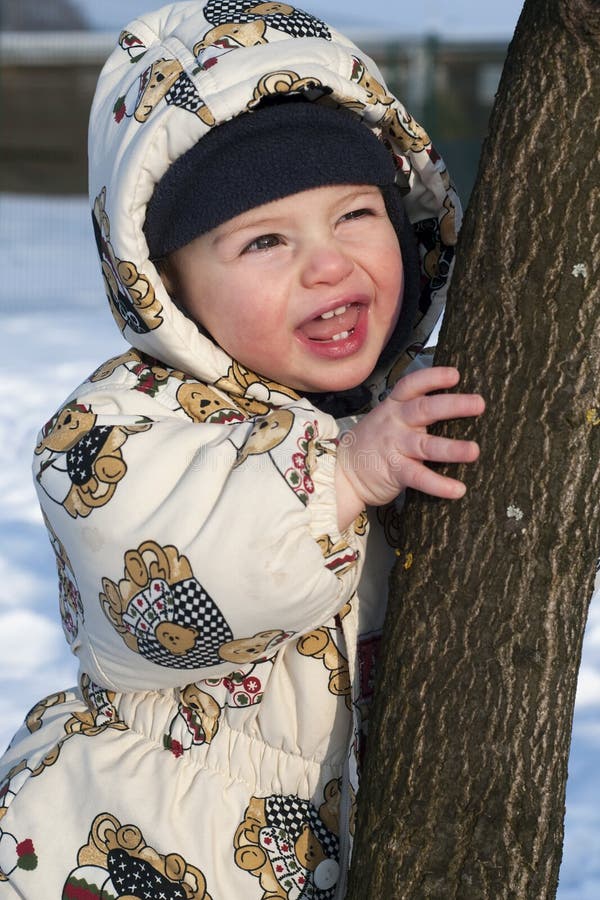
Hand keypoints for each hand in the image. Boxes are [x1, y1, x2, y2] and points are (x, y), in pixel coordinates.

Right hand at [335, 367, 484, 529]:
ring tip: (474, 451)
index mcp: (394, 405)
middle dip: (453, 405)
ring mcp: (394, 447)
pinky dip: (439, 485)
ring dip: (451, 448)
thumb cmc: (376, 442)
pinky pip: (419, 477)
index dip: (433, 377)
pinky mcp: (394, 471)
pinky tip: (458, 489)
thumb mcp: (389, 418)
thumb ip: (415, 411)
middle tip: (479, 404)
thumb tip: (460, 404)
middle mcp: (395, 422)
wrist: (343, 471)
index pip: (412, 384)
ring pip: (425, 445)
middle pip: (424, 409)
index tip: (455, 375)